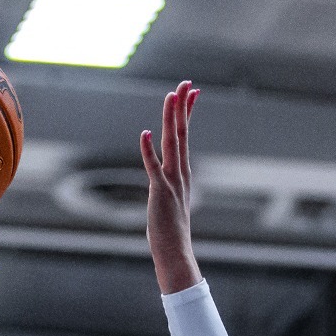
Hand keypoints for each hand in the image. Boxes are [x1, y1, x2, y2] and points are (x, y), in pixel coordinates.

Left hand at [140, 81, 201, 294]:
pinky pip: (153, 167)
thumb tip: (166, 178)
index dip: (187, 112)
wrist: (175, 253)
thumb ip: (169, 186)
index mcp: (183, 173)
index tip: (192, 92)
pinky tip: (144, 133)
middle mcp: (181, 173)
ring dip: (171, 119)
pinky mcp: (160, 192)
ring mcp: (172, 182)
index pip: (185, 136)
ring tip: (172, 96)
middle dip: (183, 106)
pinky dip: (148, 150)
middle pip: (182, 133)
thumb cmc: (171, 231)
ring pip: (172, 143)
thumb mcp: (171, 201)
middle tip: (186, 82)